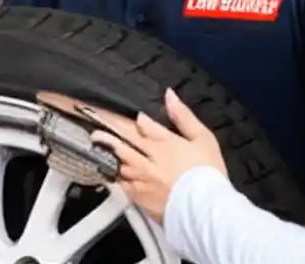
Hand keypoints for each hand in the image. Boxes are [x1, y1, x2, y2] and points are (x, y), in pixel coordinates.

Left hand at [89, 88, 227, 223]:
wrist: (203, 209)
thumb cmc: (208, 175)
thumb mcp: (203, 138)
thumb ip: (183, 116)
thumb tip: (169, 95)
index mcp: (165, 143)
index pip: (145, 125)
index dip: (137, 120)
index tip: (133, 117)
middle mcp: (149, 158)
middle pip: (125, 139)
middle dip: (110, 128)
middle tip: (97, 119)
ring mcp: (141, 177)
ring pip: (119, 159)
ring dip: (107, 148)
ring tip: (96, 141)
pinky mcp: (139, 196)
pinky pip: (121, 182)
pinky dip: (113, 174)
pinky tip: (108, 170)